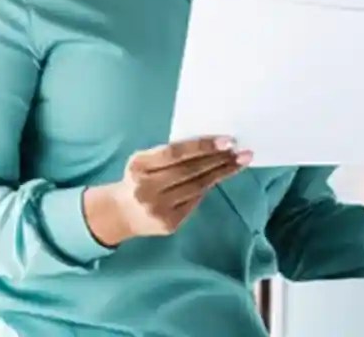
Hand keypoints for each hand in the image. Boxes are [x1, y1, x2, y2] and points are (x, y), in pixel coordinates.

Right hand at [84, 136, 251, 246]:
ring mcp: (158, 209)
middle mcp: (147, 188)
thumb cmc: (139, 178)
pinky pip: (195, 201)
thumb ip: (169, 154)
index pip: (176, 153)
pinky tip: (222, 176)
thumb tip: (210, 144)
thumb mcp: (144, 160)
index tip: (228, 140)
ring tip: (240, 162)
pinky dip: (209, 187)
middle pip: (190, 171)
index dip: (203, 146)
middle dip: (219, 159)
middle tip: (242, 151)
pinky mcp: (169, 224)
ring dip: (222, 173)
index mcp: (139, 165)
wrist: (120, 213)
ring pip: (197, 187)